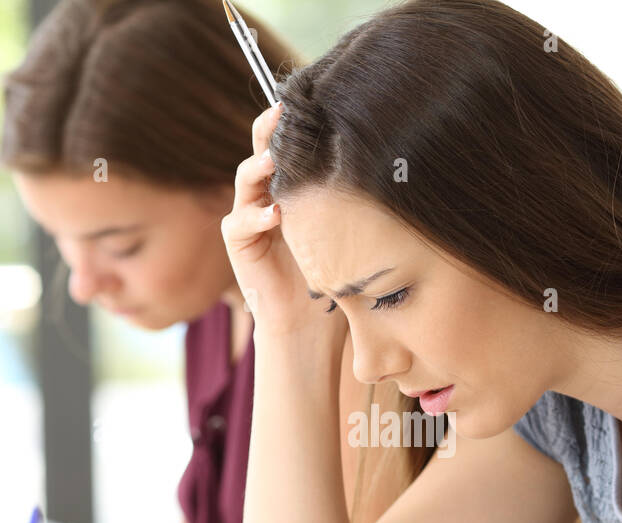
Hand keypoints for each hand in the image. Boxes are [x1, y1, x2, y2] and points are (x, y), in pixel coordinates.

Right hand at [221, 102, 330, 339]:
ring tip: (273, 161)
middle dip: (268, 129)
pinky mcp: (238, 242)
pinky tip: (275, 215)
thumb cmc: (333, 274)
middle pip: (262, 150)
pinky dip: (255, 217)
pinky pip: (238, 221)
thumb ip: (348, 200)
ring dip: (258, 167)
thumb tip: (383, 163)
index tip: (311, 103)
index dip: (294, 125)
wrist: (309, 320)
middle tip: (282, 112)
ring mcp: (249, 215)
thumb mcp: (345, 230)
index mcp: (294, 186)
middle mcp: (268, 194)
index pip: (290, 146)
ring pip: (245, 178)